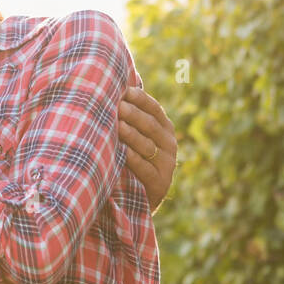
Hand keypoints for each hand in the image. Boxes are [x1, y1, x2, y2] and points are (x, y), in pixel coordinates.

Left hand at [117, 86, 177, 210]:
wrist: (141, 197)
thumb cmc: (132, 159)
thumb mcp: (136, 138)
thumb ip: (130, 117)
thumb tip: (114, 86)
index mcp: (165, 129)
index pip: (154, 109)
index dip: (141, 99)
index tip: (125, 90)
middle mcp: (169, 145)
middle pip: (151, 126)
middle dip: (134, 114)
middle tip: (118, 105)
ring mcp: (166, 165)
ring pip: (148, 146)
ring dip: (132, 135)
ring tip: (118, 125)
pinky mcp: (159, 183)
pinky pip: (145, 169)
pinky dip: (133, 159)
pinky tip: (122, 151)